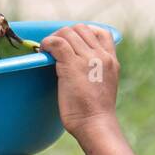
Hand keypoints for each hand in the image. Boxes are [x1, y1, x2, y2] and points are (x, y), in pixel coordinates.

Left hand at [39, 24, 119, 139]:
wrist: (95, 125)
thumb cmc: (96, 115)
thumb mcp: (104, 87)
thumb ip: (97, 73)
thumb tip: (80, 71)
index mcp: (112, 61)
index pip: (102, 33)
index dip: (84, 33)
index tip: (73, 43)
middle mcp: (101, 56)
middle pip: (82, 29)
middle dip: (66, 34)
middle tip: (55, 47)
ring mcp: (88, 59)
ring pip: (68, 32)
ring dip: (54, 38)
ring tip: (47, 50)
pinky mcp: (72, 65)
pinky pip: (57, 43)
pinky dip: (47, 43)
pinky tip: (42, 51)